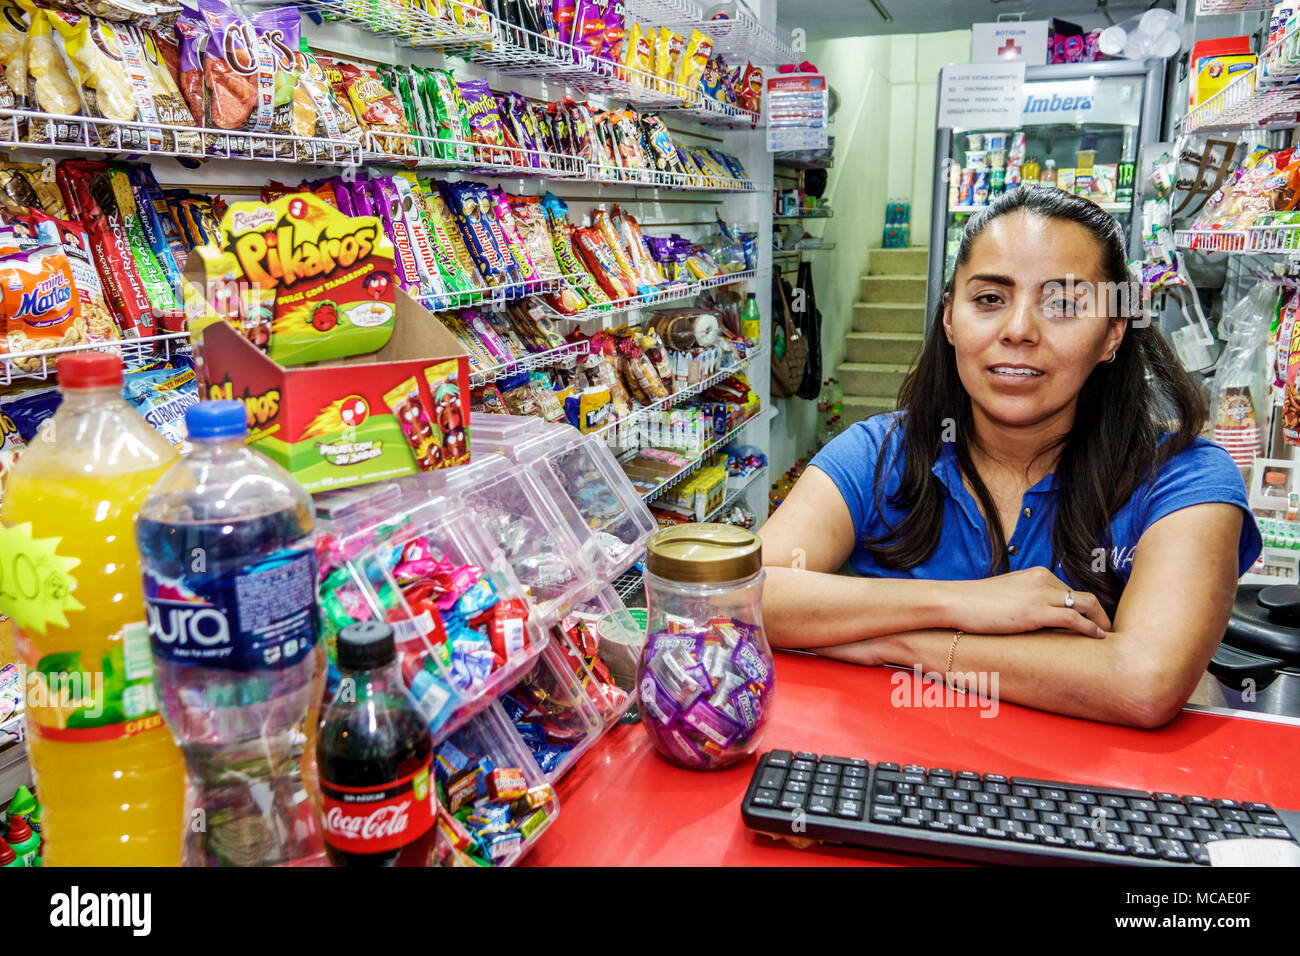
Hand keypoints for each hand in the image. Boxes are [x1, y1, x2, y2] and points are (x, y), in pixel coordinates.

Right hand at [941, 567, 1110, 637]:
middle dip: (1100, 614)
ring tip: (1106, 637)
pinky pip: (1073, 618)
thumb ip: (1024, 600)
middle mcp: (1043, 580)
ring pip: (1085, 604)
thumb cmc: (974, 603)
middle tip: (1107, 632)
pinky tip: (1096, 637)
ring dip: (1101, 621)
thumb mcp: (1005, 595)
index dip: (1084, 608)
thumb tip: (1032, 617)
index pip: (1070, 590)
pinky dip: (1089, 628)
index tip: (1091, 623)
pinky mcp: (1035, 612)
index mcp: (1036, 574)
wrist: (955, 601)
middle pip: (1084, 595)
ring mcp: (1040, 594)